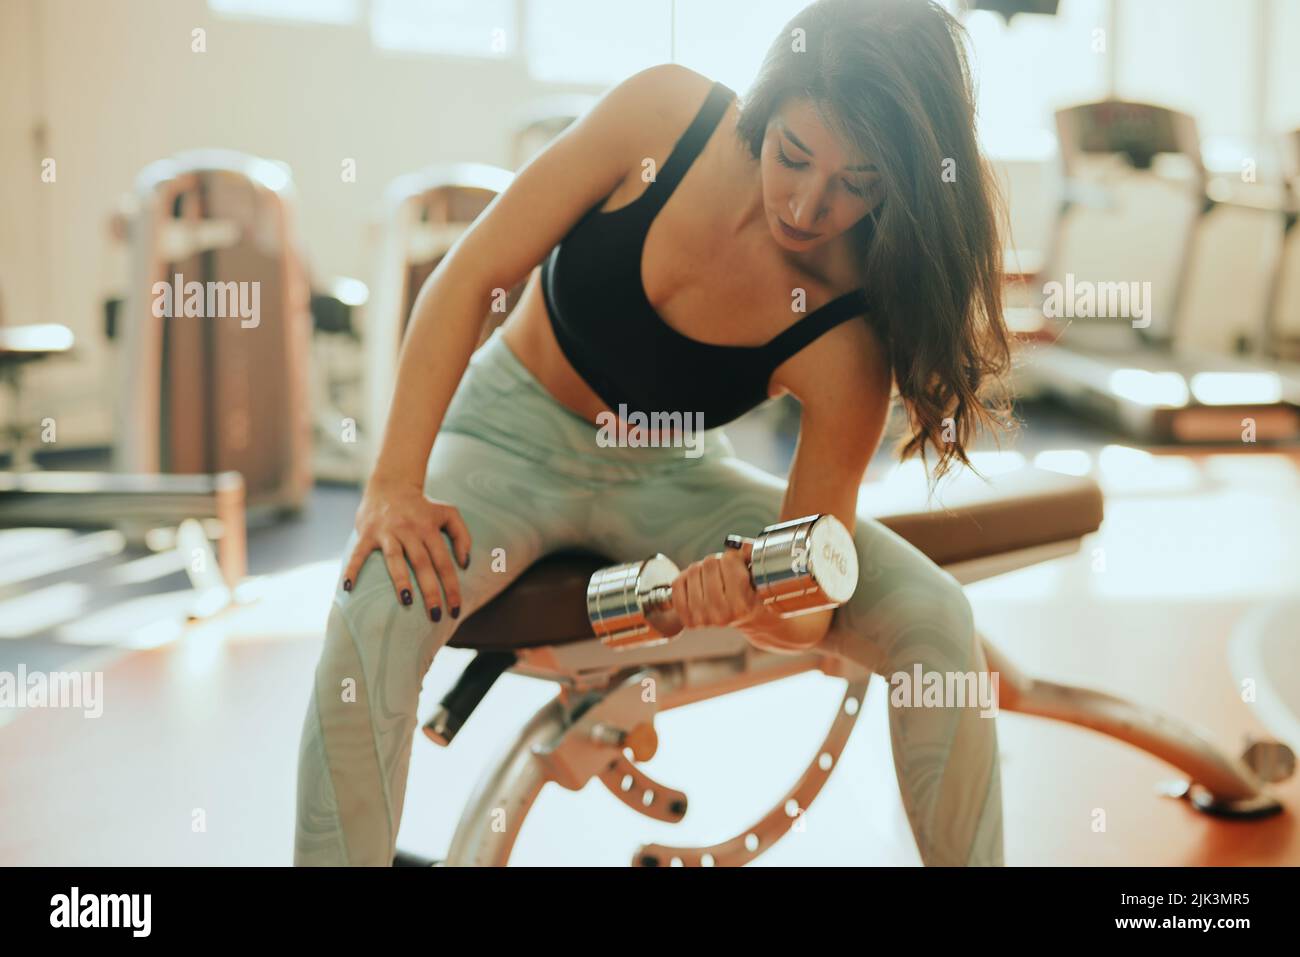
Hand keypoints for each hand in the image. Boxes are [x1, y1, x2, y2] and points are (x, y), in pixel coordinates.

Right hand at [342, 476, 471, 621]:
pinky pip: (359, 553)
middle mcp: (410, 531)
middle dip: (431, 591)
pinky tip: (348, 587)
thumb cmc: (423, 506)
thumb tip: (465, 563)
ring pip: (395, 559)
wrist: (391, 484)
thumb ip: (462, 536)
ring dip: (401, 580)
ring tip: (406, 601)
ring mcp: (387, 532)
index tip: (456, 609)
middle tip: (436, 615)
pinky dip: (352, 569)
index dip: (451, 587)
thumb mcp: (449, 513)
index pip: (444, 562)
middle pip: (422, 564)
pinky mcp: (367, 533)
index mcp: (430, 529)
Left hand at [669, 538, 758, 630]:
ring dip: (701, 570)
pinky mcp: (687, 617)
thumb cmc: (747, 596)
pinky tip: (698, 586)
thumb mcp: (756, 577)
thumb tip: (743, 545)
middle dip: (717, 563)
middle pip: (710, 563)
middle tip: (722, 573)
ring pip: (693, 570)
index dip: (732, 558)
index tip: (735, 565)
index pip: (729, 561)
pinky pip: (678, 583)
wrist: (736, 620)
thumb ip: (751, 556)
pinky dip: (686, 579)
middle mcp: (722, 613)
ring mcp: (702, 617)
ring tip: (710, 580)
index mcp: (742, 604)